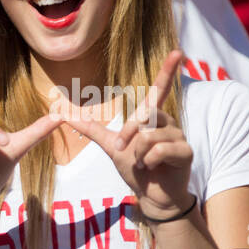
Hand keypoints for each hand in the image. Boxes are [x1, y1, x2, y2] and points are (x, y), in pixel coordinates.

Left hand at [59, 51, 192, 220]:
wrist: (151, 197)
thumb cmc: (136, 171)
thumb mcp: (111, 147)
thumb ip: (91, 129)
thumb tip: (63, 114)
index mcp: (152, 119)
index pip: (159, 90)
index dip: (168, 71)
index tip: (178, 52)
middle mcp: (168, 122)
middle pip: (143, 117)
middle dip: (127, 136)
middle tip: (124, 152)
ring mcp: (179, 136)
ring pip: (148, 136)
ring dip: (137, 154)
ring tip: (143, 164)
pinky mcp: (186, 151)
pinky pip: (157, 150)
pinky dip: (147, 162)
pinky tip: (153, 168)